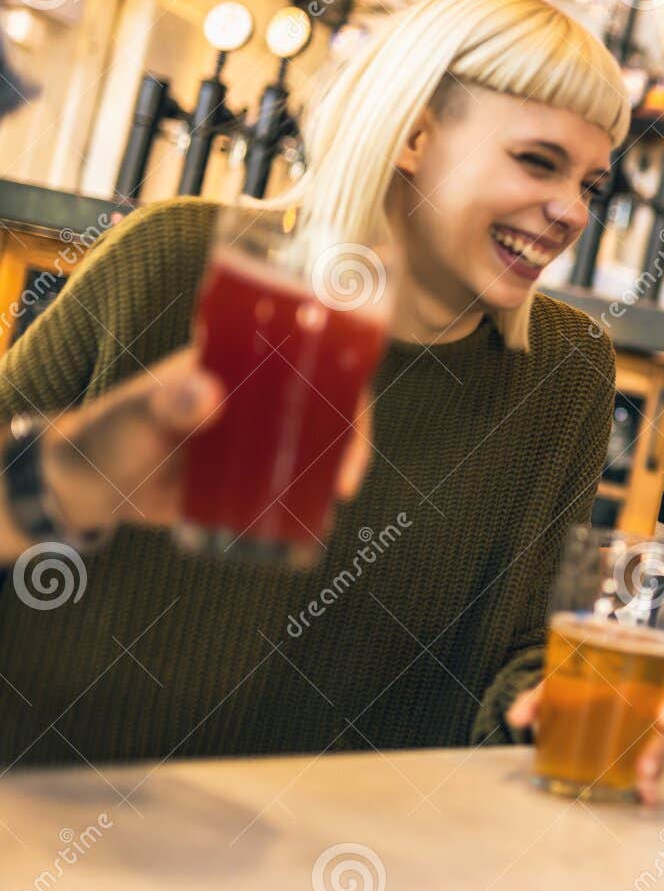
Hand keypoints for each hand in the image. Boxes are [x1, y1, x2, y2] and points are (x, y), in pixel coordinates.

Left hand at [40, 348, 372, 537]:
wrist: (85, 485)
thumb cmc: (109, 434)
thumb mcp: (139, 415)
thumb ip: (168, 403)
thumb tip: (208, 395)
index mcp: (241, 366)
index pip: (309, 360)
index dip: (344, 385)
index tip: (351, 420)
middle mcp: (258, 401)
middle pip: (324, 411)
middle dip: (349, 443)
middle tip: (345, 483)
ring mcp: (256, 443)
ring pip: (313, 454)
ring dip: (332, 477)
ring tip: (330, 509)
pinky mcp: (249, 483)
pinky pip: (290, 492)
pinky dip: (308, 510)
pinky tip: (313, 531)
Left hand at [505, 678, 663, 806]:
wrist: (570, 703)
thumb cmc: (575, 688)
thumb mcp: (557, 687)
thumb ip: (537, 699)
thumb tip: (517, 719)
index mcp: (642, 687)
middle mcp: (651, 714)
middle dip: (660, 752)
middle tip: (643, 769)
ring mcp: (646, 740)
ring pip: (662, 757)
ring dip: (654, 772)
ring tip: (641, 787)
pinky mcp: (637, 761)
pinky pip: (650, 774)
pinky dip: (647, 788)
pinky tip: (643, 799)